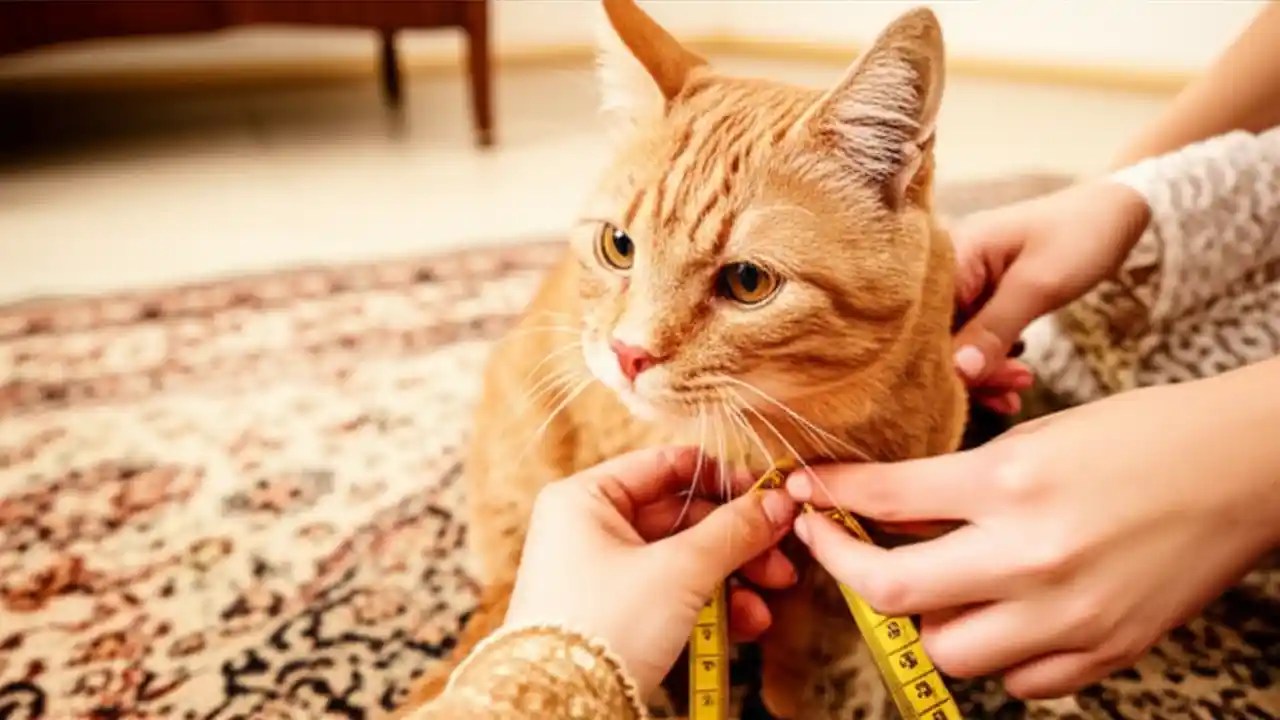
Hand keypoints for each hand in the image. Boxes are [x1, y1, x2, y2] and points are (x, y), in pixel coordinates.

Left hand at [504, 447, 798, 694]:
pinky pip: (672, 594)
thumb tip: (778, 501)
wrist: (562, 710)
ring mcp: (602, 573)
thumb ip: (733, 530)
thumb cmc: (604, 626)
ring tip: (773, 593)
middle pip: (681, 517)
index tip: (767, 497)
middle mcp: (590, 529)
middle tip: (782, 555)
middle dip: (738, 540)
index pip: (666, 466)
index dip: (722, 479)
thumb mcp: (678, 570)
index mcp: (587, 499)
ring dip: (733, 576)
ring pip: (683, 559)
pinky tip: (748, 622)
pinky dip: (711, 604)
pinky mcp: (617, 614)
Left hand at [787, 368, 1279, 697]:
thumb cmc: (1142, 437)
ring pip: (948, 651)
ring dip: (927, 618)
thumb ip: (957, 484)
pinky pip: (1017, 680)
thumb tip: (885, 513)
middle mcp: (1033, 555)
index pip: (885, 498)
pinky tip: (1004, 614)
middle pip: (894, 590)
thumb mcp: (1035, 437)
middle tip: (829, 544)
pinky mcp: (1106, 652)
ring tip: (939, 581)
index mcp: (1013, 481)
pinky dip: (997, 653)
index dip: (828, 496)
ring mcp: (1070, 615)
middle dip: (843, 567)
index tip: (805, 494)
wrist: (1241, 470)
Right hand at [950, 180, 1150, 411]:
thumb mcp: (1038, 286)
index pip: (927, 319)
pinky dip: (994, 360)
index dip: (945, 358)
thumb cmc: (1078, 235)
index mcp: (952, 254)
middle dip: (974, 369)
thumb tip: (958, 374)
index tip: (982, 385)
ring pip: (958, 341)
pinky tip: (1017, 376)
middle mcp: (948, 268)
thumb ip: (994, 330)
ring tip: (1023, 382)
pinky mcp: (983, 296)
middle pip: (940, 333)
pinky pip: (975, 336)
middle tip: (1018, 384)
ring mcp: (966, 283)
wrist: (1115, 211)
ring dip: (988, 369)